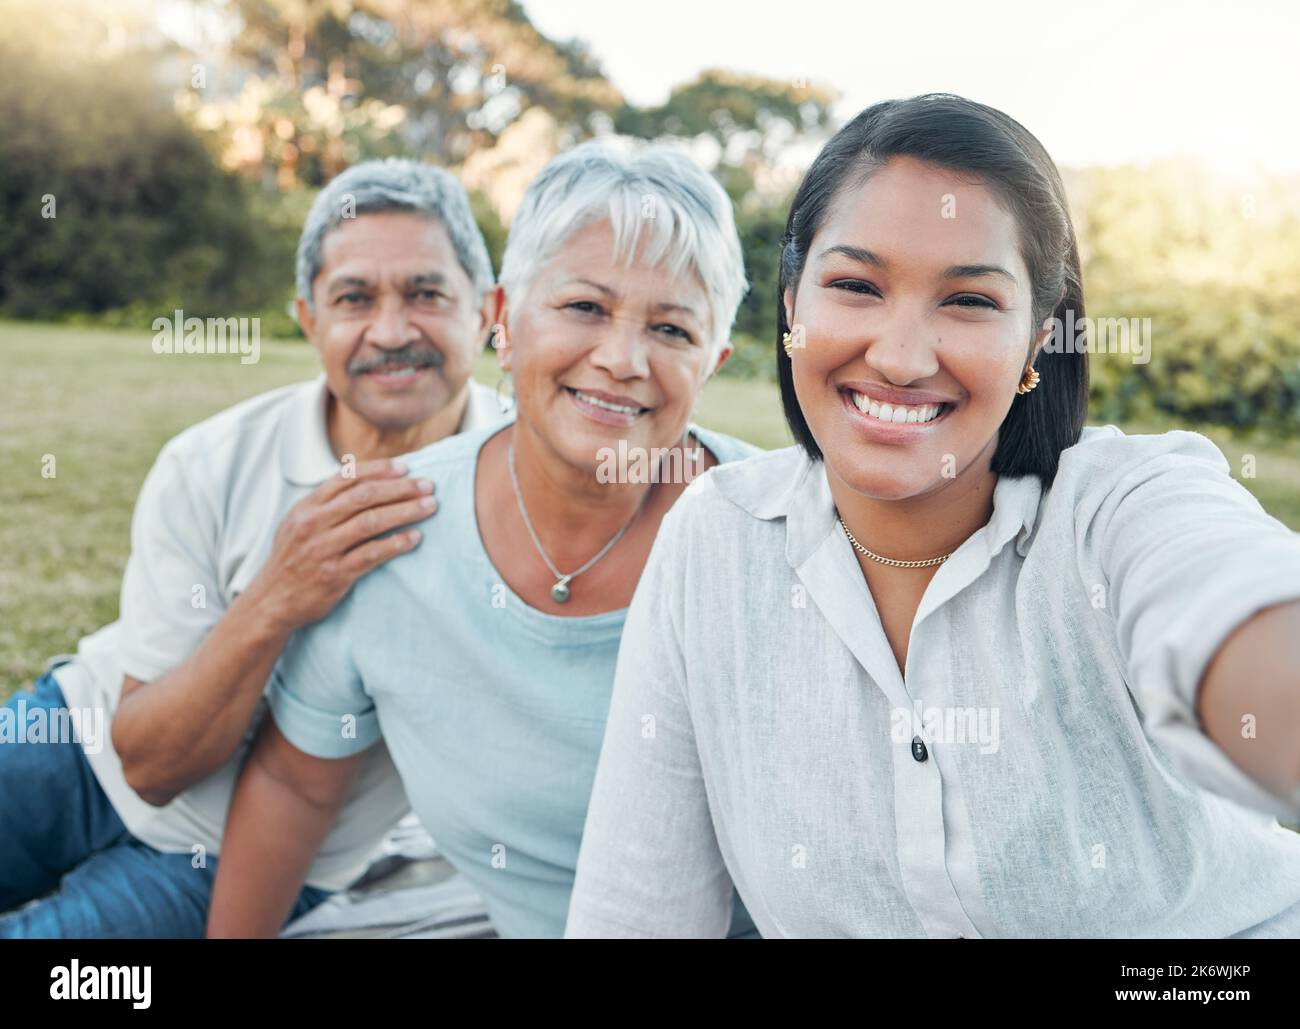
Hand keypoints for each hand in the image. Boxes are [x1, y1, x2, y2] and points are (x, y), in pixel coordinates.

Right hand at [247, 458, 435, 631]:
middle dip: (400, 488)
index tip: (405, 468)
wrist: (271, 601)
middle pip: (364, 496)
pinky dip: (396, 544)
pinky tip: (415, 538)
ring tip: (430, 506)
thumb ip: (326, 503)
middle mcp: (314, 523)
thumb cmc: (293, 558)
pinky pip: (371, 554)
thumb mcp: (299, 523)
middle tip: (427, 485)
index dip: (379, 470)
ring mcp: (323, 548)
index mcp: (307, 506)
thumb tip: (366, 481)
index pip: (347, 478)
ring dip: (405, 511)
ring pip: (371, 522)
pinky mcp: (334, 573)